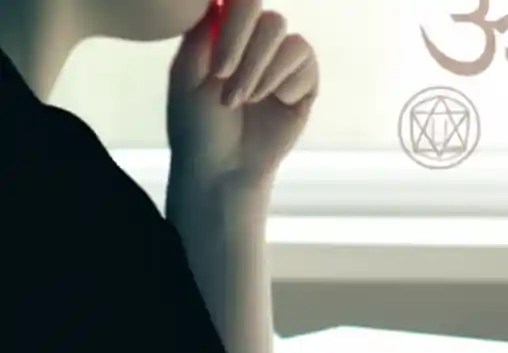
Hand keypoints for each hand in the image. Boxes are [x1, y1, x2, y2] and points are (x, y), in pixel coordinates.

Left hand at [167, 0, 318, 190]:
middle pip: (268, 17)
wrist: (225, 166)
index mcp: (224, 33)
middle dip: (248, 56)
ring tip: (246, 101)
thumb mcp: (186, 75)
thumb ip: (200, 32)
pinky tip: (274, 103)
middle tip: (228, 91)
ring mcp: (282, 61)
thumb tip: (219, 1)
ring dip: (264, 72)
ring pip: (288, 39)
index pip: (240, 3)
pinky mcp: (304, 83)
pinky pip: (305, 63)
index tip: (218, 68)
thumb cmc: (198, 124)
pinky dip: (285, 83)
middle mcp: (255, 42)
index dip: (235, 27)